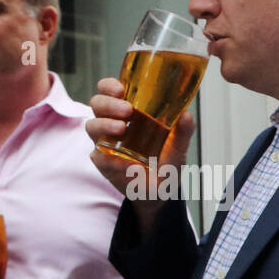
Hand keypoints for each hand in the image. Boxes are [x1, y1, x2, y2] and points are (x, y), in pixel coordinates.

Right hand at [86, 77, 194, 233]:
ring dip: (104, 124)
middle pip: (97, 104)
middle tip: (127, 110)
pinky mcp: (103, 163)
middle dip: (108, 103)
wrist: (161, 192)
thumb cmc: (166, 163)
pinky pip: (97, 156)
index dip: (110, 86)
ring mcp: (106, 143)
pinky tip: (125, 163)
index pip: (110, 90)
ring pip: (91, 126)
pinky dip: (108, 158)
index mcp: (129, 112)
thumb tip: (187, 115)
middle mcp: (113, 123)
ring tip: (121, 128)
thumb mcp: (178, 146)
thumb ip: (183, 131)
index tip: (121, 88)